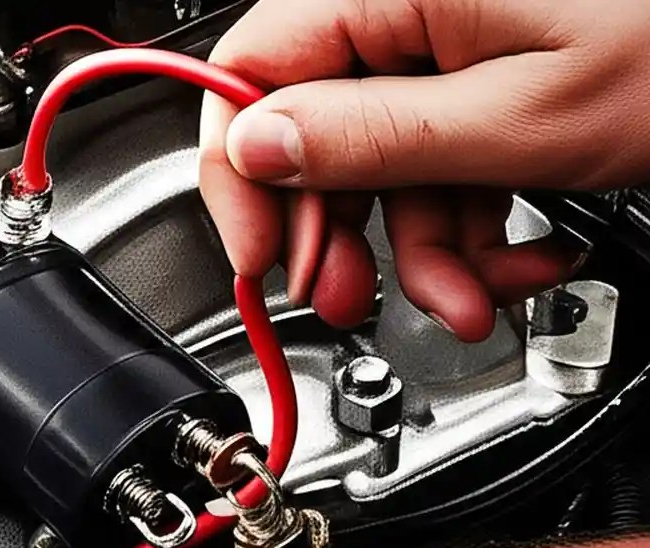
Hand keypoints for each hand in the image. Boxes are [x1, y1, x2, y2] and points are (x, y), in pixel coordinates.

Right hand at [200, 0, 649, 340]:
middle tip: (350, 299)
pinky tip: (514, 264)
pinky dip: (473, 228)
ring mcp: (452, 43)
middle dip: (340, 232)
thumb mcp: (522, 118)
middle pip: (314, 128)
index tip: (256, 252)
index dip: (241, 171)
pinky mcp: (491, 78)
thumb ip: (372, 137)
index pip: (251, 73)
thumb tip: (257, 149)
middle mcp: (411, 6)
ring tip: (471, 302)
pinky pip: (444, 161)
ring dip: (423, 250)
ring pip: (386, 162)